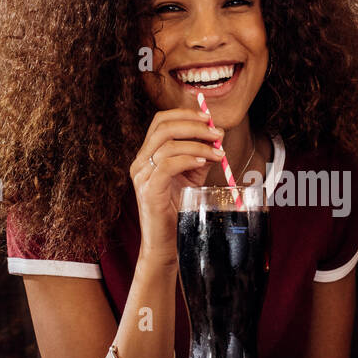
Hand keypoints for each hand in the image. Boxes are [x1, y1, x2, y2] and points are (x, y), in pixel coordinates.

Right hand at [128, 107, 225, 264]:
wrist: (167, 244)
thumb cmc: (178, 212)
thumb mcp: (192, 177)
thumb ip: (201, 155)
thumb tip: (217, 134)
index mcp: (148, 155)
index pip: (161, 121)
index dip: (184, 113)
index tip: (208, 116)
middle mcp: (140, 162)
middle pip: (163, 127)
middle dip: (193, 124)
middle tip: (217, 132)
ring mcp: (142, 175)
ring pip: (167, 143)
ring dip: (197, 143)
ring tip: (218, 152)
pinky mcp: (148, 190)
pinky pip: (167, 164)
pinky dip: (188, 158)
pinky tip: (204, 162)